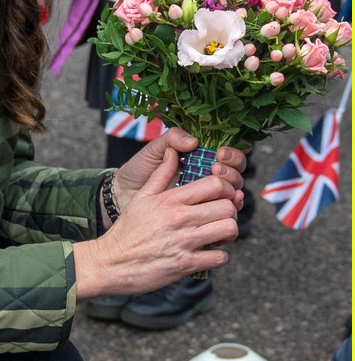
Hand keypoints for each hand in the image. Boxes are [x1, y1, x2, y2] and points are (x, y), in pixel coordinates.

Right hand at [74, 130, 241, 299]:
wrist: (111, 262)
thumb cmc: (126, 230)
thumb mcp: (141, 197)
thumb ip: (161, 174)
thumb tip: (173, 152)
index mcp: (171, 199)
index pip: (216, 184)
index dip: (226, 188)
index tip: (220, 196)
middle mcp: (180, 218)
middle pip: (228, 206)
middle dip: (230, 211)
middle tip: (222, 217)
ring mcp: (184, 242)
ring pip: (229, 229)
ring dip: (229, 233)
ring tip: (219, 235)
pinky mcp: (185, 264)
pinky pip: (219, 258)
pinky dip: (219, 256)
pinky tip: (209, 254)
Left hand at [113, 129, 245, 211]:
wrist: (122, 199)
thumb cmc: (138, 172)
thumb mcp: (152, 152)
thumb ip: (171, 139)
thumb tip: (194, 141)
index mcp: (201, 160)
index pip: (230, 154)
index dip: (232, 153)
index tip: (219, 153)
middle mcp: (208, 179)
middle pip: (238, 174)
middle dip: (232, 170)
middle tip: (216, 169)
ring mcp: (207, 201)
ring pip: (235, 195)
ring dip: (233, 190)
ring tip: (220, 187)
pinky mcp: (203, 221)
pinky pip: (225, 220)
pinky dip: (230, 214)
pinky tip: (224, 210)